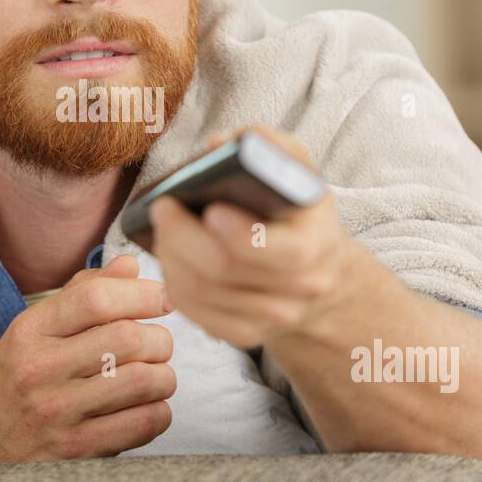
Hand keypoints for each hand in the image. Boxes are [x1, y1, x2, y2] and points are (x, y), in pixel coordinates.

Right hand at [0, 254, 175, 464]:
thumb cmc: (19, 384)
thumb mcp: (34, 332)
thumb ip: (82, 294)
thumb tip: (131, 266)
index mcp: (29, 332)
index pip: (95, 298)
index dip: (141, 293)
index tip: (161, 299)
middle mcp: (39, 370)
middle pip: (129, 338)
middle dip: (159, 339)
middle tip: (157, 345)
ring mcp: (58, 412)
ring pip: (145, 380)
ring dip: (164, 376)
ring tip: (155, 377)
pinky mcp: (78, 449)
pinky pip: (144, 422)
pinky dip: (159, 411)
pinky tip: (146, 407)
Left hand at [146, 124, 352, 350]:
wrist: (317, 267)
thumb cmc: (296, 210)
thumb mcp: (298, 171)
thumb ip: (269, 147)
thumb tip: (220, 146)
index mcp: (319, 246)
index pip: (279, 251)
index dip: (239, 234)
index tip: (209, 209)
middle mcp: (302, 290)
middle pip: (224, 270)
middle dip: (182, 236)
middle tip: (163, 207)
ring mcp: (274, 318)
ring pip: (202, 293)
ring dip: (171, 258)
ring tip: (162, 228)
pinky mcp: (247, 335)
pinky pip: (197, 314)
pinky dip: (175, 284)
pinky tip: (171, 259)